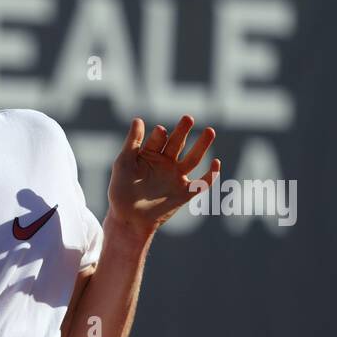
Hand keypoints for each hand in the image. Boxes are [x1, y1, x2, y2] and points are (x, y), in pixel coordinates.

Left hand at [107, 116, 219, 237]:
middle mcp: (166, 163)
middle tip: (188, 118)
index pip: (158, 139)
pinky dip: (210, 174)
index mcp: (151, 154)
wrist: (127, 218)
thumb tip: (138, 119)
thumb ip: (132, 143)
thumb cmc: (121, 190)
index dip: (159, 135)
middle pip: (177, 143)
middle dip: (183, 131)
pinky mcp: (184, 193)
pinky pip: (201, 183)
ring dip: (202, 145)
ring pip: (193, 158)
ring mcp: (176, 177)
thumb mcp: (123, 163)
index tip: (159, 131)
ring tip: (210, 131)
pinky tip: (216, 163)